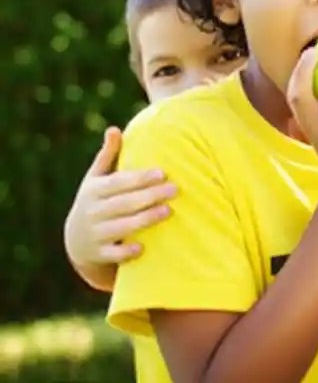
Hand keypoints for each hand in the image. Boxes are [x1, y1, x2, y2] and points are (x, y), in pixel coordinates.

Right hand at [64, 126, 176, 267]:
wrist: (77, 240)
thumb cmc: (96, 201)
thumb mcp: (96, 179)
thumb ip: (108, 155)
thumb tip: (114, 128)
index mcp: (94, 191)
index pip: (118, 183)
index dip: (139, 178)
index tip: (162, 173)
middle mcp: (92, 212)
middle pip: (123, 203)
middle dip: (149, 196)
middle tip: (175, 189)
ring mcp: (95, 234)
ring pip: (120, 226)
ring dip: (144, 219)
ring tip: (168, 211)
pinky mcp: (99, 254)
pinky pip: (112, 254)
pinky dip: (125, 251)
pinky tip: (142, 246)